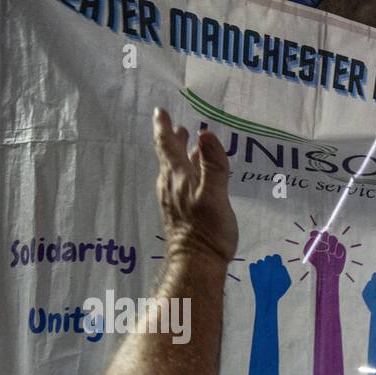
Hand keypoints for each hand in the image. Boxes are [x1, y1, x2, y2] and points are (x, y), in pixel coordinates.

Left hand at [153, 108, 237, 264]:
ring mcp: (173, 199)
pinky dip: (186, 173)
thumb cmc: (208, 229)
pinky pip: (179, 184)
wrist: (197, 262)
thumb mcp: (215, 194)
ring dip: (180, 156)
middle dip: (173, 140)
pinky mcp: (178, 212)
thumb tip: (207, 134)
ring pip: (174, 170)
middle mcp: (171, 185)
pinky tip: (194, 178)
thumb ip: (213, 165)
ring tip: (189, 148)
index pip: (167, 146)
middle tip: (178, 127)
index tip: (160, 111)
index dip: (164, 127)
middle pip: (169, 156)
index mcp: (178, 177)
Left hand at [249, 254, 290, 302]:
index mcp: (277, 264)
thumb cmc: (278, 290)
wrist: (266, 297)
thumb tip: (280, 266)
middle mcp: (268, 262)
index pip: (276, 256)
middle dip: (269, 264)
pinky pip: (253, 265)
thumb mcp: (287, 281)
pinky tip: (258, 275)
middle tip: (269, 272)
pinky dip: (255, 269)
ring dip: (262, 267)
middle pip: (268, 258)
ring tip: (264, 276)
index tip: (276, 267)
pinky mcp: (252, 269)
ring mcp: (259, 265)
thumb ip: (285, 272)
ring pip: (260, 262)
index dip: (276, 261)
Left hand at [303, 231, 345, 277]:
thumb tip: (323, 245)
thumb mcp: (315, 259)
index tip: (317, 238)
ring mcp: (332, 244)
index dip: (316, 234)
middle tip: (327, 243)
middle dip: (326, 237)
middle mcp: (323, 241)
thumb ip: (317, 250)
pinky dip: (339, 251)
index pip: (315, 233)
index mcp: (315, 242)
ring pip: (334, 238)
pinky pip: (340, 245)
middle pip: (325, 233)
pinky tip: (336, 257)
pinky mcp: (340, 248)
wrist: (329, 273)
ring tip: (331, 254)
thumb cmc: (320, 267)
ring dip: (332, 246)